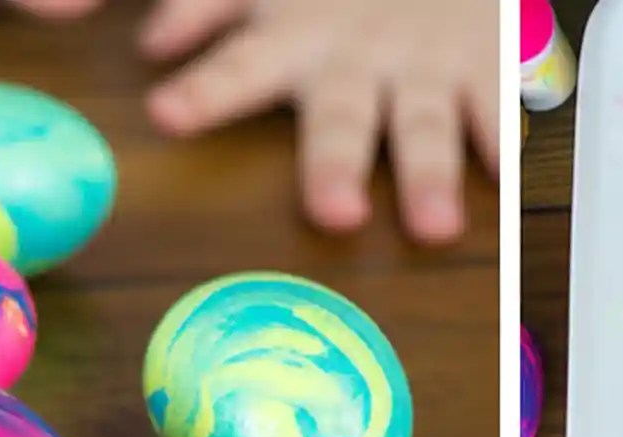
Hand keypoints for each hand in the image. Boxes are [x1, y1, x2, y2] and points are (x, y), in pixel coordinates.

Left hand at [141, 0, 497, 243]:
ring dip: (427, 174)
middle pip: (342, 115)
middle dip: (336, 163)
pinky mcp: (480, 65)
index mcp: (293, 27)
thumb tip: (119, 35)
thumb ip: (195, 1)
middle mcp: (355, 54)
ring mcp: (423, 64)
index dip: (210, 88)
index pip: (243, 63)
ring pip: (426, 124)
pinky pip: (494, 108)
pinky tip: (504, 183)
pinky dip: (499, 145)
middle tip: (333, 214)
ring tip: (432, 228)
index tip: (169, 114)